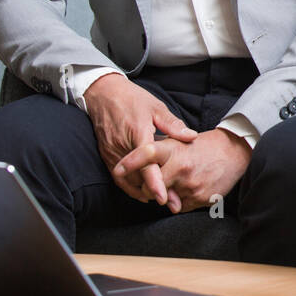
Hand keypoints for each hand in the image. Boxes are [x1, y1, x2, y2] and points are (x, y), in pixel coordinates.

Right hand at [84, 72, 196, 201]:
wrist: (103, 93)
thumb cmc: (133, 99)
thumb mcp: (156, 107)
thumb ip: (173, 125)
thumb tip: (191, 137)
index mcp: (137, 133)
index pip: (146, 164)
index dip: (155, 182)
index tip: (163, 198)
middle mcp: (122, 146)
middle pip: (137, 177)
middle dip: (153, 192)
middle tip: (172, 202)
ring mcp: (111, 152)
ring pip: (126, 180)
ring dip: (141, 191)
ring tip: (162, 199)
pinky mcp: (105, 154)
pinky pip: (117, 177)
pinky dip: (129, 186)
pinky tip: (142, 192)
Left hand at [113, 128, 251, 213]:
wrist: (234, 152)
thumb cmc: (201, 146)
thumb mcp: (178, 140)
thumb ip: (158, 153)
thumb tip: (136, 167)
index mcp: (173, 149)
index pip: (146, 154)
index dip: (130, 163)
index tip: (117, 170)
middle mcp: (181, 167)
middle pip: (150, 186)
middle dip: (147, 189)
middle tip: (151, 184)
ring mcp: (190, 184)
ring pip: (164, 200)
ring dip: (166, 195)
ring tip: (178, 182)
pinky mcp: (200, 198)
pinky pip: (179, 207)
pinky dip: (179, 200)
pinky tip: (189, 188)